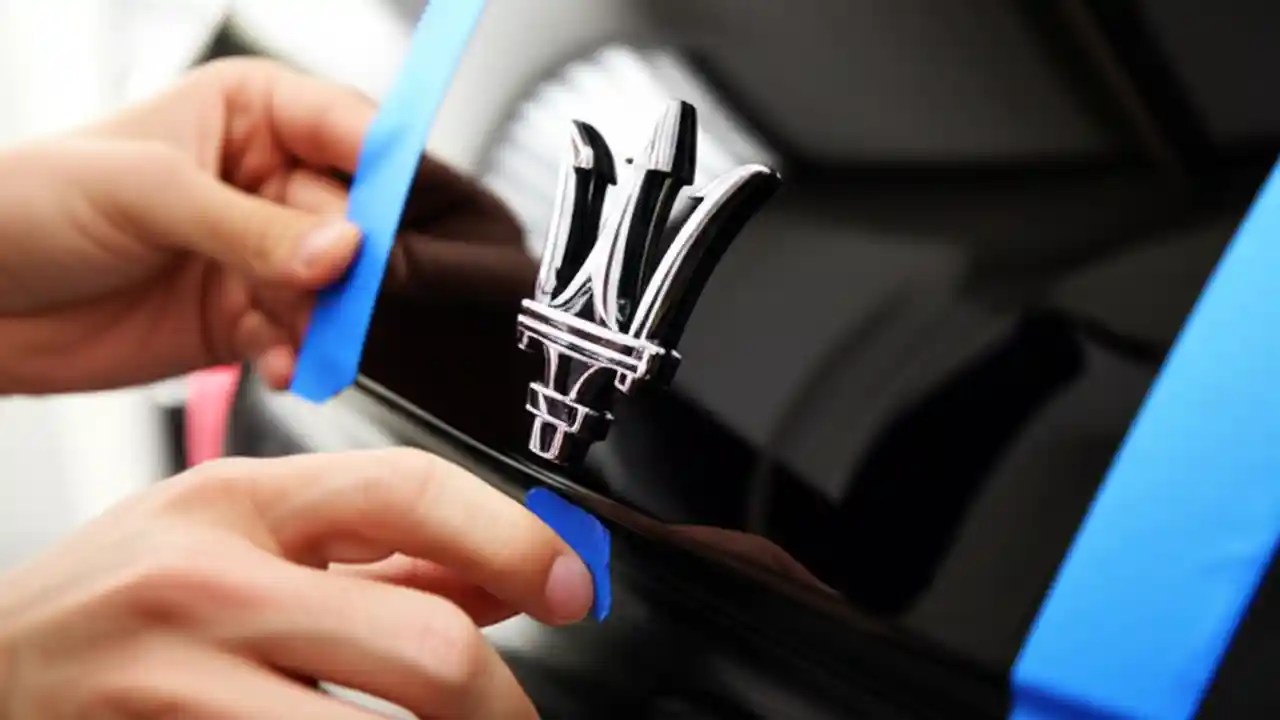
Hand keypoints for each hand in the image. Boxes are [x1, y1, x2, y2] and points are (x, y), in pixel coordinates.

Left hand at [0, 57, 522, 394]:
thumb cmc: (31, 204)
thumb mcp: (148, 196)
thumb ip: (252, 228)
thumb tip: (344, 251)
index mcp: (251, 112)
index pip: (348, 129)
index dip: (384, 171)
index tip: (401, 219)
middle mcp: (268, 179)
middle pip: (354, 217)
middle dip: (352, 261)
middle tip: (341, 294)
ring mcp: (260, 251)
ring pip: (335, 285)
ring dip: (325, 318)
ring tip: (296, 339)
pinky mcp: (246, 316)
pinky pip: (301, 335)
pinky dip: (298, 356)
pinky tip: (277, 367)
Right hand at [0, 448, 592, 717]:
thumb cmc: (122, 604)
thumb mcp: (240, 544)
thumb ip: (378, 558)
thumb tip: (515, 572)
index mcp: (235, 501)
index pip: (410, 490)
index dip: (515, 541)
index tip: (572, 589)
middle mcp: (201, 584)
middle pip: (423, 647)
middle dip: (499, 704)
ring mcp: (166, 687)